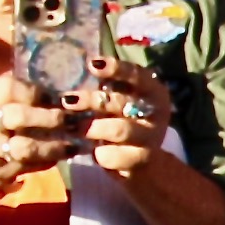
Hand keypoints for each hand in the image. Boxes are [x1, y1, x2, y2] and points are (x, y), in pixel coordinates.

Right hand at [0, 65, 77, 188]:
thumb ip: (18, 91)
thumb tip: (55, 74)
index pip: (9, 86)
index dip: (35, 91)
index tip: (55, 96)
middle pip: (19, 115)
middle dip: (49, 118)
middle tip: (71, 119)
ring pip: (26, 146)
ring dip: (54, 145)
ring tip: (72, 142)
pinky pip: (29, 165)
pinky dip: (50, 160)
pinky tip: (66, 154)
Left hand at [69, 69, 176, 184]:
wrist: (142, 161)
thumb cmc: (123, 121)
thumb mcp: (119, 101)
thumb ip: (106, 88)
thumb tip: (74, 70)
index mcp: (154, 93)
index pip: (138, 76)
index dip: (116, 69)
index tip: (92, 64)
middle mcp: (157, 114)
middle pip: (121, 102)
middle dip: (91, 100)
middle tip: (67, 100)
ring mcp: (152, 139)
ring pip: (119, 130)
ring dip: (92, 128)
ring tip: (73, 127)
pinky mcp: (141, 161)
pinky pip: (112, 154)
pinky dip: (97, 152)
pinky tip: (90, 149)